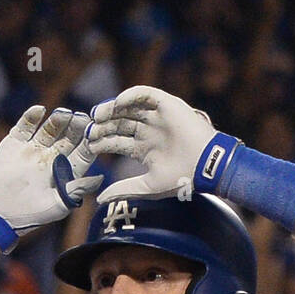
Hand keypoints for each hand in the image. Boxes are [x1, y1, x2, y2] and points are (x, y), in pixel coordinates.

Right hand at [0, 106, 101, 233]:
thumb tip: (100, 177)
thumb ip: (77, 190)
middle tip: (82, 118)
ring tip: (63, 113)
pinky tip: (39, 110)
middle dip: (75, 127)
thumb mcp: (57, 205)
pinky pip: (25, 126)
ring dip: (57, 120)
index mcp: (65, 173)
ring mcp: (33, 149)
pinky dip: (31, 117)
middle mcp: (51, 158)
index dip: (89, 142)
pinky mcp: (15, 144)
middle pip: (68, 137)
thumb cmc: (29, 215)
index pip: (82, 153)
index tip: (96, 132)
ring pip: (49, 129)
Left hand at [87, 86, 221, 202]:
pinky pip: (146, 94)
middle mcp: (149, 131)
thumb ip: (123, 189)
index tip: (89, 144)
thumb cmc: (181, 178)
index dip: (102, 142)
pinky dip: (131, 95)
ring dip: (112, 109)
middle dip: (103, 126)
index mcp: (143, 148)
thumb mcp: (147, 186)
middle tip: (89, 129)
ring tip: (98, 115)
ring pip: (129, 108)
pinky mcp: (168, 104)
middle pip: (120, 124)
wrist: (206, 166)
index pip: (117, 141)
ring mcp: (158, 117)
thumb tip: (99, 199)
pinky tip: (118, 103)